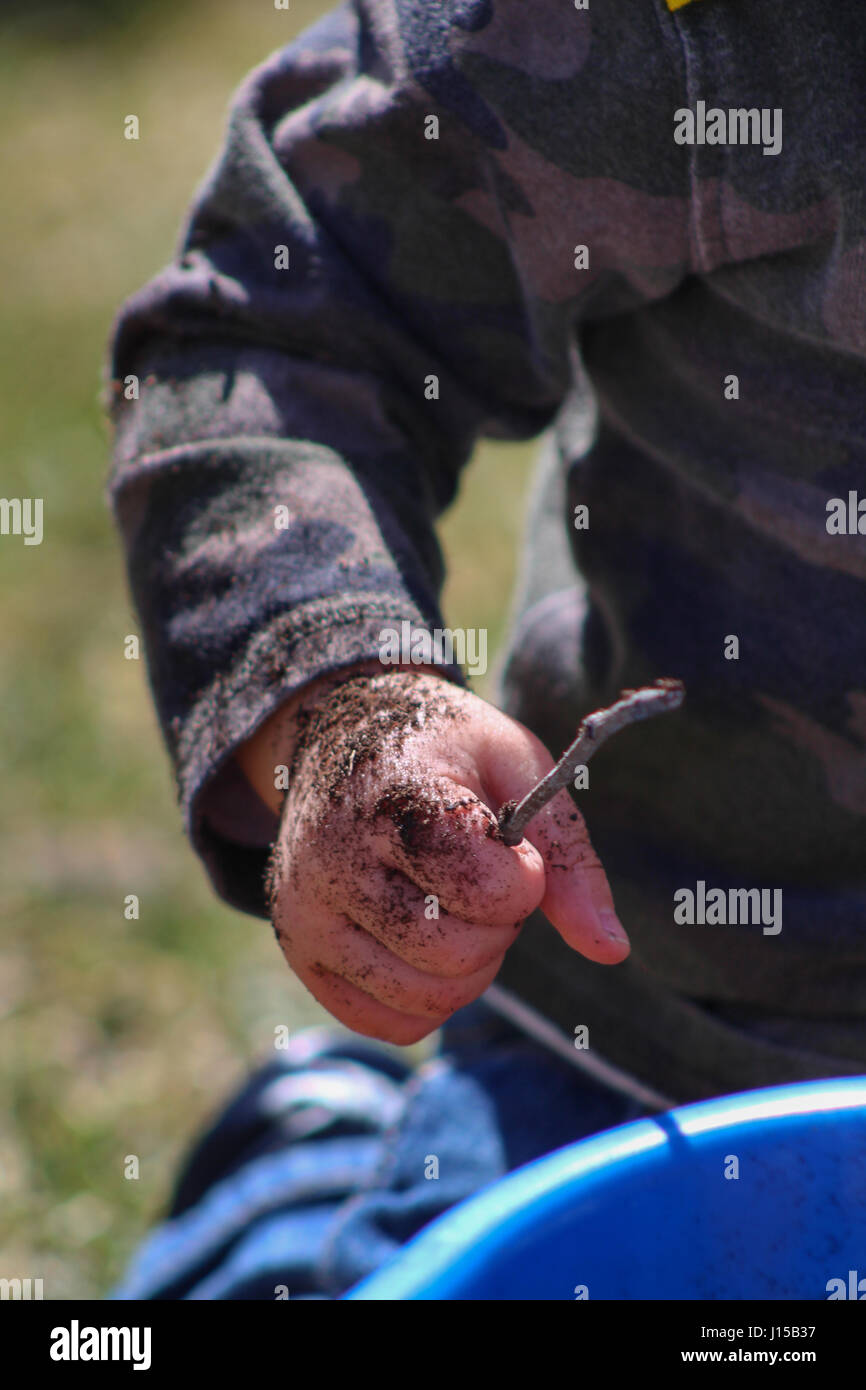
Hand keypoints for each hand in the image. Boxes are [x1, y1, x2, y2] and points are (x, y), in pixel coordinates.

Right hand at [240, 668, 627, 1043]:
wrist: (340, 730)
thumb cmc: (444, 750)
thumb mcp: (516, 766)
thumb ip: (567, 857)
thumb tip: (611, 950)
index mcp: (391, 797)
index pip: (485, 886)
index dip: (522, 879)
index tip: (510, 847)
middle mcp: (332, 859)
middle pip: (456, 952)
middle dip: (497, 925)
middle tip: (481, 878)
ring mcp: (307, 912)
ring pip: (426, 997)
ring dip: (468, 965)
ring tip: (451, 905)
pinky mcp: (300, 952)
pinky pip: (389, 1023)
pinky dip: (429, 998)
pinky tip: (425, 941)